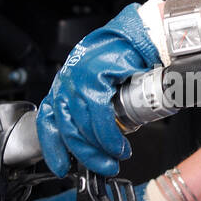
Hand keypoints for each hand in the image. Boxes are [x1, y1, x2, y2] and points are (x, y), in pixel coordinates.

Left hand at [34, 3, 161, 177]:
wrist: (151, 33)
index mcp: (69, 79)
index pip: (50, 116)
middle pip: (66, 125)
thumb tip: (102, 137)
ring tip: (116, 156)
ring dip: (99, 147)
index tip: (60, 165)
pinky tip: (118, 145)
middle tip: (102, 166)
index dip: (53, 144)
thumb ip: (100, 107)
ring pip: (81, 123)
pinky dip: (108, 135)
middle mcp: (69, 76)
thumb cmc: (133, 55)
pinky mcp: (94, 73)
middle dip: (83, 152)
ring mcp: (78, 74)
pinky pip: (97, 114)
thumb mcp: (108, 84)